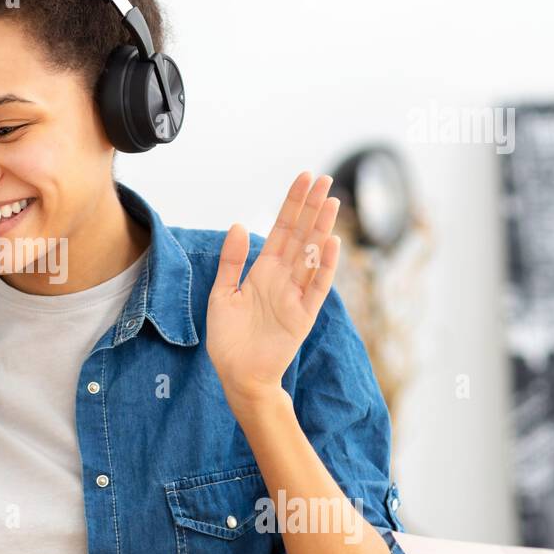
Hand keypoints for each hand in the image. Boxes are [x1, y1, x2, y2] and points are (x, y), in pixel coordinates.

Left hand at [206, 171, 340, 410]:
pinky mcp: (303, 315)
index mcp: (263, 271)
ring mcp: (296, 295)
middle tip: (324, 178)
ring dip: (321, 228)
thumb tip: (239, 226)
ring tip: (332, 201)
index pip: (282, 229)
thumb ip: (232, 261)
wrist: (238, 375)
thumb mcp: (221, 294)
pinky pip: (316, 286)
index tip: (304, 178)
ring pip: (312, 254)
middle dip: (312, 207)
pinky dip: (323, 265)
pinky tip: (329, 242)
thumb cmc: (229, 339)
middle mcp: (283, 278)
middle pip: (301, 235)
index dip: (293, 204)